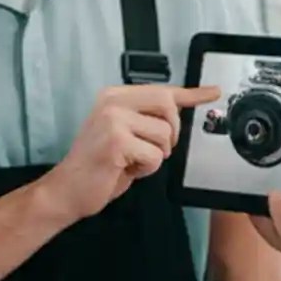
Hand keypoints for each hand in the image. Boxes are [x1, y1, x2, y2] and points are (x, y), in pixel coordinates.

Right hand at [37, 85, 220, 222]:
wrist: (67, 190)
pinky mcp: (117, 141)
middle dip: (172, 131)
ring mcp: (113, 119)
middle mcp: (112, 102)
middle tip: (157, 148)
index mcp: (114, 96)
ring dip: (155, 156)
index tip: (213, 92)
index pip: (161, 90)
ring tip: (132, 162)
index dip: (191, 93)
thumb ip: (145, 120)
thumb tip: (179, 115)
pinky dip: (146, 169)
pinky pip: (155, 156)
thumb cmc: (97, 166)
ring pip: (164, 135)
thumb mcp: (122, 134)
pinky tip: (126, 171)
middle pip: (167, 105)